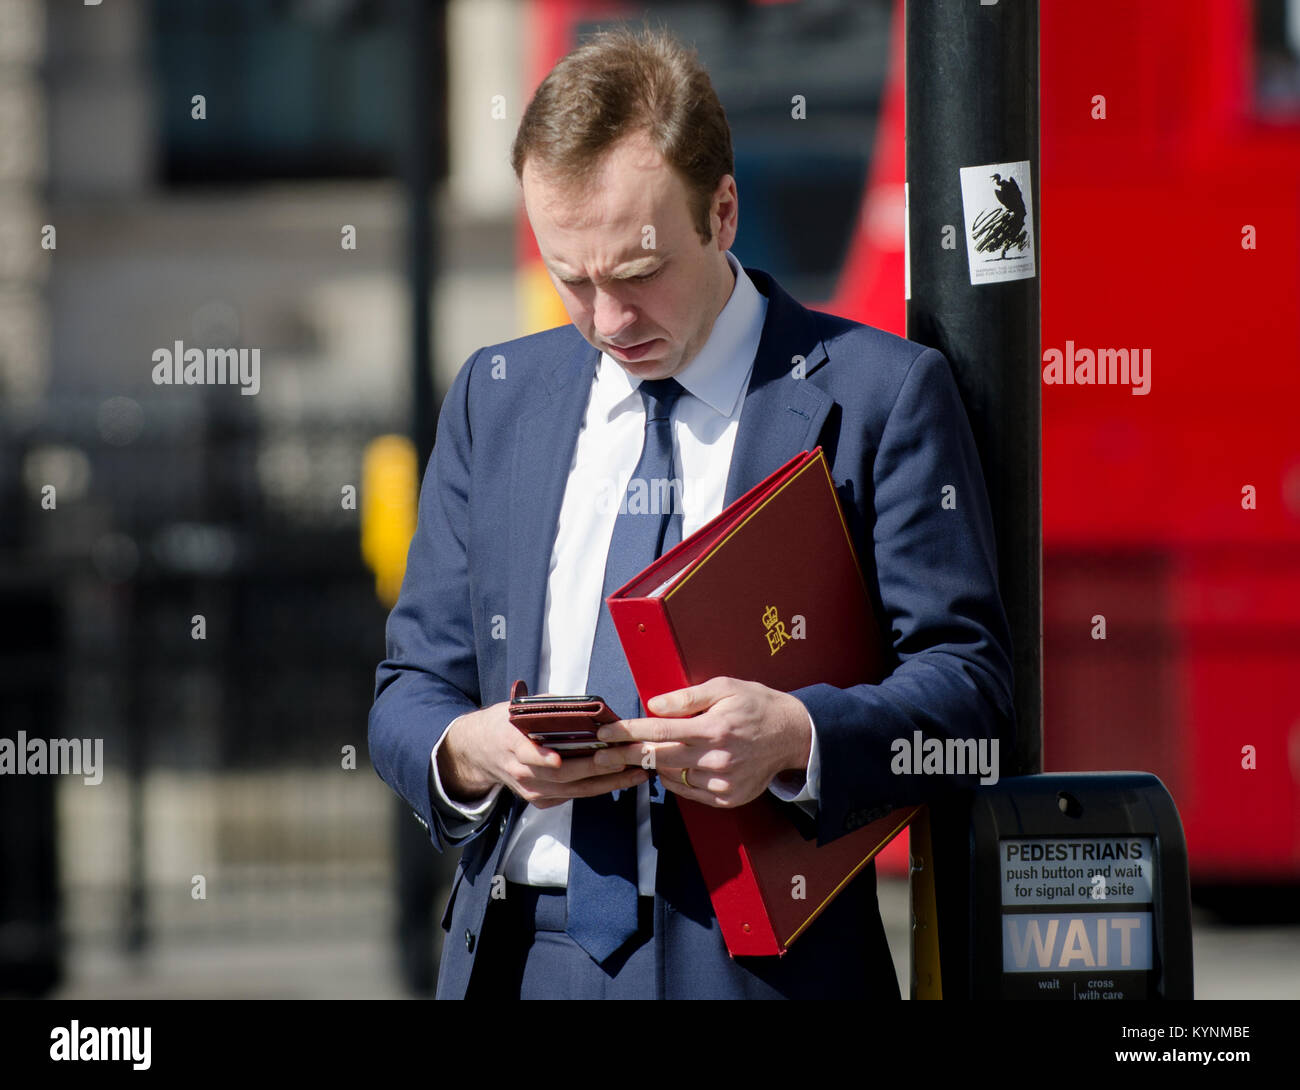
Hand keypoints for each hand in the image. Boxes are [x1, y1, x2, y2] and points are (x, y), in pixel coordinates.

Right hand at [438, 701, 647, 808]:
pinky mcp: (540, 800)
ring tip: (636, 772)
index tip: (558, 759)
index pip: (527, 754)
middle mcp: (521, 772)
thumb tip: (582, 705)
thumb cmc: (504, 725)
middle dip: (598, 768)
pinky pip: (573, 795)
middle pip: (561, 775)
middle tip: (625, 759)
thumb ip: (546, 709)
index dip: (543, 758)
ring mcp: (531, 790)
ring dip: (607, 782)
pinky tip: (621, 778)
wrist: (480, 753)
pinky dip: (598, 787)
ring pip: (573, 789)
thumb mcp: (517, 710)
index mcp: (511, 744)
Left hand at [590, 677, 812, 807]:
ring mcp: (723, 783)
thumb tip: (654, 704)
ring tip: (643, 754)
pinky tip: (674, 766)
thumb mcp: (725, 687)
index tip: (606, 733)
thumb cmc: (757, 705)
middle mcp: (718, 759)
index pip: (659, 732)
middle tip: (604, 754)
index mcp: (714, 728)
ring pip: (671, 777)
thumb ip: (687, 697)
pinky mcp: (728, 799)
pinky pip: (689, 792)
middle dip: (626, 755)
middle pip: (658, 759)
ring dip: (654, 766)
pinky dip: (676, 779)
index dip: (627, 733)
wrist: (792, 735)